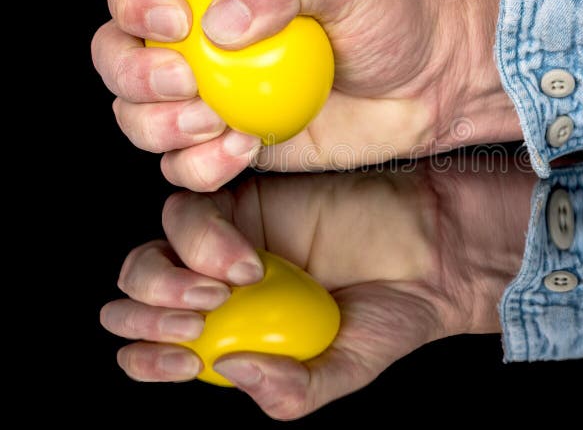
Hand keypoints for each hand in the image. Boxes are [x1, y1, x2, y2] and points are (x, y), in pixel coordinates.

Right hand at [92, 0, 517, 190]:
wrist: (430, 81)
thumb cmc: (392, 16)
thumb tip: (218, 26)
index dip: (132, 2)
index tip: (176, 25)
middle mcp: (201, 37)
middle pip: (117, 55)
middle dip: (137, 78)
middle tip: (194, 88)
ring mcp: (216, 93)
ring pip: (139, 115)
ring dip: (161, 129)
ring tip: (221, 124)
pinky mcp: (234, 142)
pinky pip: (185, 163)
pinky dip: (199, 166)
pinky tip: (245, 149)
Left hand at [100, 159, 534, 418]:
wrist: (434, 252)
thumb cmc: (393, 313)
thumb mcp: (346, 371)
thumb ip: (292, 390)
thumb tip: (228, 369)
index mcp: (236, 335)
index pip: (162, 350)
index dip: (150, 359)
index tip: (186, 363)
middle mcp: (222, 289)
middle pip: (142, 298)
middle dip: (150, 317)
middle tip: (195, 326)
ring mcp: (232, 241)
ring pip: (154, 250)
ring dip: (168, 278)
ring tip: (221, 293)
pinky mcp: (248, 198)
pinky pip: (193, 209)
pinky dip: (202, 236)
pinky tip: (245, 261)